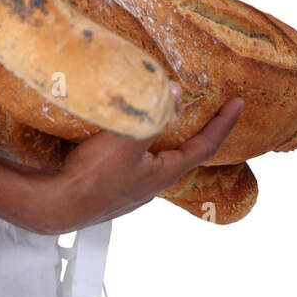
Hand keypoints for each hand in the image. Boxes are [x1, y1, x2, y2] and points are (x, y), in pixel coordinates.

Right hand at [10, 88, 247, 234]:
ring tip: (164, 116)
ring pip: (157, 159)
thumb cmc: (93, 176)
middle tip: (207, 111)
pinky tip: (123, 136)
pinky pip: (134, 162)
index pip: (205, 146)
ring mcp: (132, 187)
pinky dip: (139, 144)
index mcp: (164, 173)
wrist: (58, 204)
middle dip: (196, 132)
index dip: (223, 123)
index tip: (238, 104)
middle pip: (184, 155)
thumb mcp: (127, 139)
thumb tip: (176, 92)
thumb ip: (152, 115)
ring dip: (165, 137)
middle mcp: (152, 184)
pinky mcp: (111, 186)